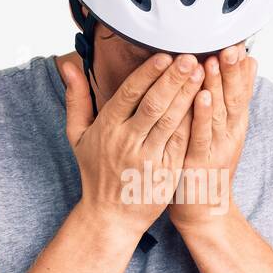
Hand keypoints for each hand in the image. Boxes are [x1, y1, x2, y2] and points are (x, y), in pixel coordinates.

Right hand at [61, 51, 203, 240]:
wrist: (110, 217)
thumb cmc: (96, 172)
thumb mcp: (78, 136)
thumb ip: (76, 99)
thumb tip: (67, 65)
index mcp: (107, 129)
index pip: (129, 95)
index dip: (147, 74)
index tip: (164, 55)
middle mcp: (127, 142)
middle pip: (153, 105)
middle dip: (173, 80)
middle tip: (190, 58)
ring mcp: (148, 158)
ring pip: (170, 122)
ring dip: (187, 96)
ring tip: (202, 74)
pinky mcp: (166, 172)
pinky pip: (181, 143)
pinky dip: (193, 122)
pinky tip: (205, 104)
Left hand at [168, 43, 255, 230]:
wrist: (204, 209)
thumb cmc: (208, 164)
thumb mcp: (226, 128)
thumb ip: (236, 96)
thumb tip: (251, 62)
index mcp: (234, 123)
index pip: (241, 89)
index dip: (240, 66)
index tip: (239, 40)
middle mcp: (230, 133)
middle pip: (234, 96)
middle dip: (233, 69)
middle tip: (231, 44)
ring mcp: (217, 147)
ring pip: (219, 112)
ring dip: (218, 86)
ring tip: (216, 61)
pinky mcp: (201, 162)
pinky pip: (202, 135)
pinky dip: (203, 115)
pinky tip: (201, 97)